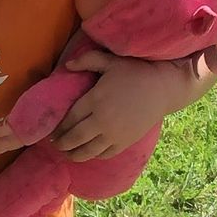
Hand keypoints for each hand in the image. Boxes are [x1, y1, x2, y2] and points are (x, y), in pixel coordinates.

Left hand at [50, 58, 179, 160]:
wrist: (163, 88)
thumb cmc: (136, 72)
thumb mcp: (111, 61)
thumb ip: (88, 60)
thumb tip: (67, 65)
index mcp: (95, 100)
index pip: (70, 118)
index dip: (59, 128)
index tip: (52, 132)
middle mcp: (102, 120)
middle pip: (75, 137)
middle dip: (62, 144)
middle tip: (55, 145)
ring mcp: (114, 133)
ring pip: (88, 150)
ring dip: (74, 155)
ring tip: (67, 154)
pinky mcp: (126, 141)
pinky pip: (105, 153)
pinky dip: (94, 155)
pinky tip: (88, 154)